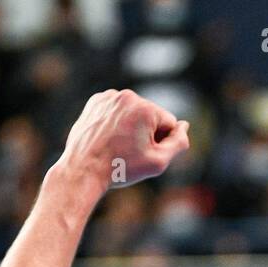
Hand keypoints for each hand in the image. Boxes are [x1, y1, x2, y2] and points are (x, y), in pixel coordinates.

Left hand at [56, 89, 190, 191]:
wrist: (83, 169)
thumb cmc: (122, 167)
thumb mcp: (159, 161)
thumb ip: (178, 143)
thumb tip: (185, 126)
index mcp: (145, 108)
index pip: (170, 123)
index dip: (162, 142)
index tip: (145, 154)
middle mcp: (127, 96)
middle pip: (151, 116)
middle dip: (146, 133)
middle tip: (130, 152)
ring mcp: (109, 97)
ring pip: (133, 113)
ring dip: (132, 127)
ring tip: (118, 146)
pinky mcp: (96, 101)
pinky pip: (117, 111)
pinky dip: (116, 123)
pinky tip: (109, 138)